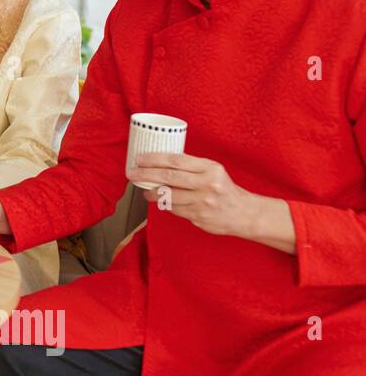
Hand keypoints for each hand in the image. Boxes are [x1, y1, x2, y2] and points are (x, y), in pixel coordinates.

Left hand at [129, 152, 258, 237]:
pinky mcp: (198, 217)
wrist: (243, 213)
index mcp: (210, 168)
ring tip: (145, 191)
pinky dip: (165, 204)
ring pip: (167, 196)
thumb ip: (191, 166)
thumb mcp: (213, 171)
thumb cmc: (224, 189)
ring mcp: (202, 202)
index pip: (176, 160)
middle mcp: (207, 184)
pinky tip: (162, 201)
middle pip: (168, 177)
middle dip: (145, 174)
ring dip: (151, 193)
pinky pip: (174, 209)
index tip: (139, 159)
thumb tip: (160, 160)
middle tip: (132, 174)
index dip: (154, 159)